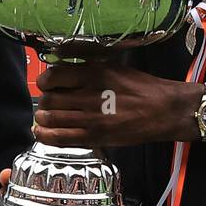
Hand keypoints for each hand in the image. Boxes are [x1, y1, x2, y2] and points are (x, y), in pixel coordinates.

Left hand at [35, 63, 202, 147]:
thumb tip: (63, 69)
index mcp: (94, 73)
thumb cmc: (141, 87)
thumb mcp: (114, 67)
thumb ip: (88, 68)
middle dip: (44, 101)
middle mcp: (89, 94)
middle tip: (48, 103)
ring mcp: (91, 118)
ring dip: (43, 117)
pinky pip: (61, 138)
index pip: (53, 77)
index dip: (45, 82)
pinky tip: (41, 132)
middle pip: (50, 99)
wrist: (163, 111)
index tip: (47, 84)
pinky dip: (45, 135)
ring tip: (45, 117)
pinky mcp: (94, 137)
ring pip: (52, 118)